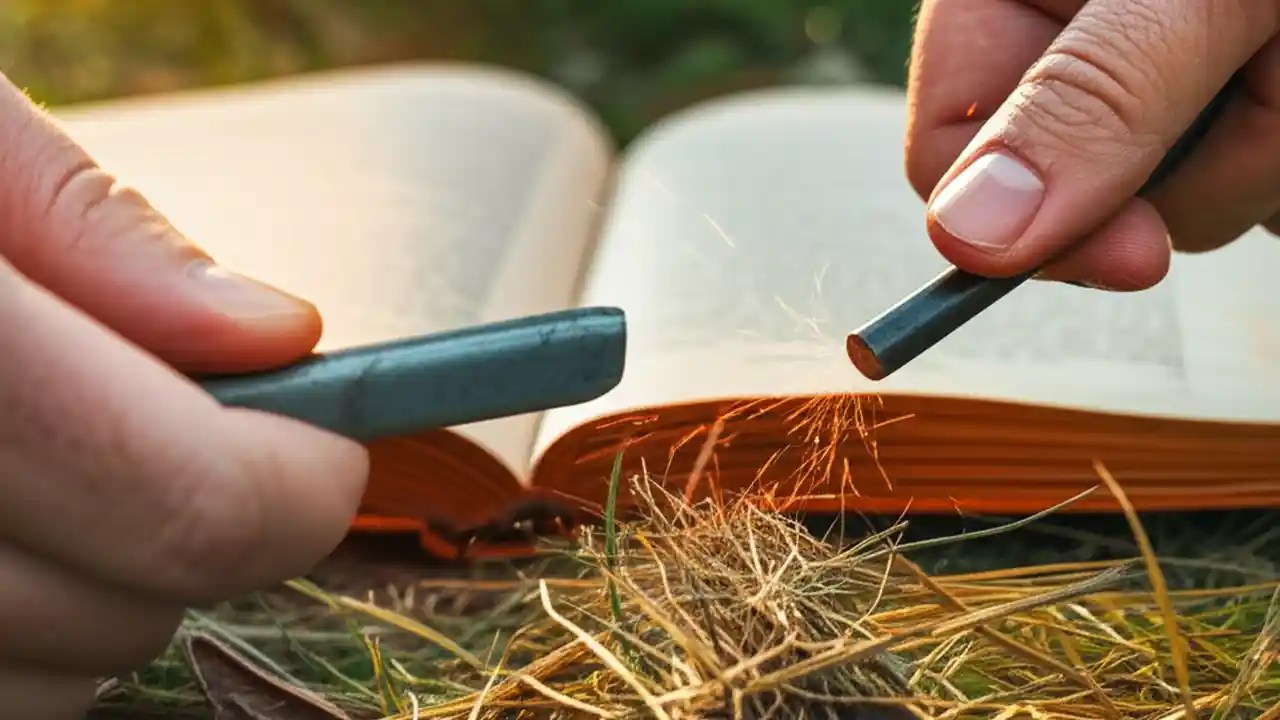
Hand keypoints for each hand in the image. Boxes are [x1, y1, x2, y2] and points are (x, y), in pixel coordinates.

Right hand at [0, 74, 367, 717]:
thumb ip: (87, 230)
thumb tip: (276, 338)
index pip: (177, 493)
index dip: (291, 483)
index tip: (324, 447)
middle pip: (122, 607)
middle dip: (203, 531)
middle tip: (183, 432)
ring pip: (42, 689)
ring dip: (99, 598)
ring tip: (44, 469)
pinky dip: (12, 648)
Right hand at [904, 0, 1279, 289]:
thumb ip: (1089, 98)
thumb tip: (972, 234)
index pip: (948, 147)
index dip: (1022, 222)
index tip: (1131, 256)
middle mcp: (1074, 41)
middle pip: (1069, 196)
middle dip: (1184, 173)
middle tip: (1269, 88)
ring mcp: (1156, 81)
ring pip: (1172, 204)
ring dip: (1260, 159)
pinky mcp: (1236, 109)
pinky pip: (1243, 192)